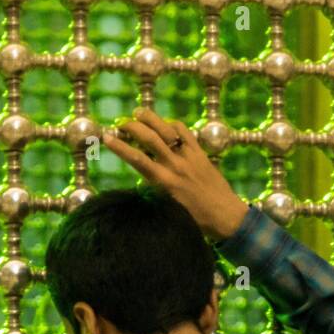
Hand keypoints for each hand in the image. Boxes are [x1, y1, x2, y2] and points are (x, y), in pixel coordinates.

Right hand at [103, 107, 248, 241]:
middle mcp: (175, 166)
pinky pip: (185, 132)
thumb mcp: (170, 210)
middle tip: (121, 124)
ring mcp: (189, 156)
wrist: (226, 216)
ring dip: (151, 118)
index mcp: (165, 182)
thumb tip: (144, 177)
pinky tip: (165, 124)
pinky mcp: (201, 153)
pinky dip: (173, 125)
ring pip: (167, 130)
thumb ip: (156, 191)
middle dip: (133, 127)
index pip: (137, 160)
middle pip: (150, 138)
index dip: (120, 147)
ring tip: (139, 112)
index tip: (107, 138)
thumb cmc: (196, 220)